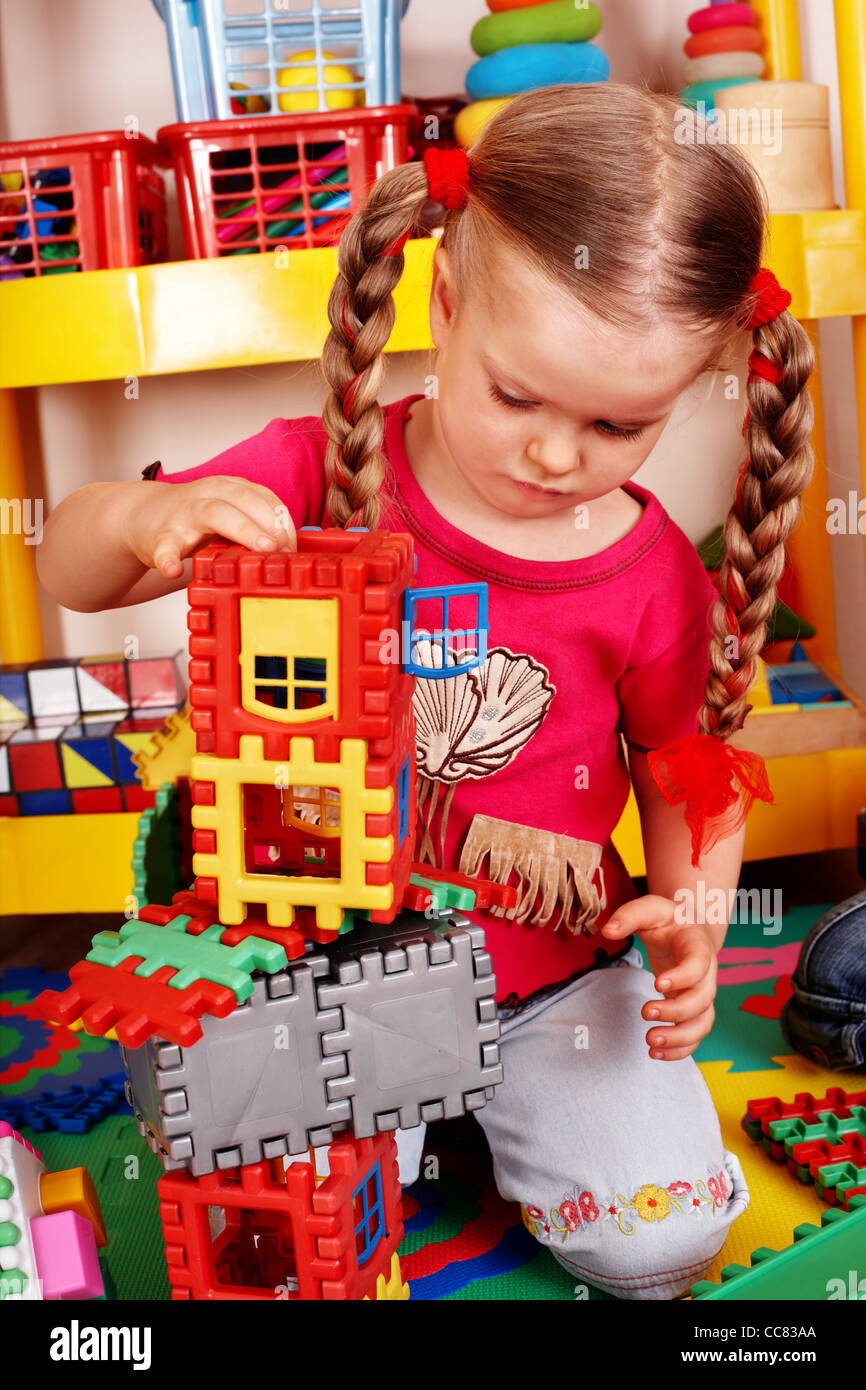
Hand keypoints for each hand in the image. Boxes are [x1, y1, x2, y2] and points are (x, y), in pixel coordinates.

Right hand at [123, 476, 297, 578]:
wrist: (142, 517)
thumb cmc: (195, 520)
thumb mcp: (229, 513)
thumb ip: (257, 525)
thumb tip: (293, 549)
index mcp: (229, 489)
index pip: (263, 497)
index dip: (282, 521)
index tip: (294, 547)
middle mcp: (208, 496)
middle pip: (243, 500)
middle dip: (268, 521)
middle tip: (284, 547)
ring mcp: (184, 515)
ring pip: (214, 514)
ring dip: (242, 529)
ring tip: (259, 548)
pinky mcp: (160, 538)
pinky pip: (165, 548)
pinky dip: (168, 559)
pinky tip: (173, 571)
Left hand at [600, 895, 717, 1060]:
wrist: (688, 930)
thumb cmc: (668, 920)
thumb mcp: (650, 908)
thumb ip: (630, 915)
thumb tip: (607, 931)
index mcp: (698, 946)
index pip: (698, 964)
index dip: (682, 977)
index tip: (657, 984)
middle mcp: (707, 974)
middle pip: (703, 999)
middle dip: (676, 1011)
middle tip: (645, 1012)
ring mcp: (702, 994)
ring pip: (703, 1023)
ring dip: (680, 1038)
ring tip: (650, 1042)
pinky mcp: (695, 1011)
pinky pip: (696, 1036)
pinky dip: (680, 1050)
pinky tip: (656, 1054)